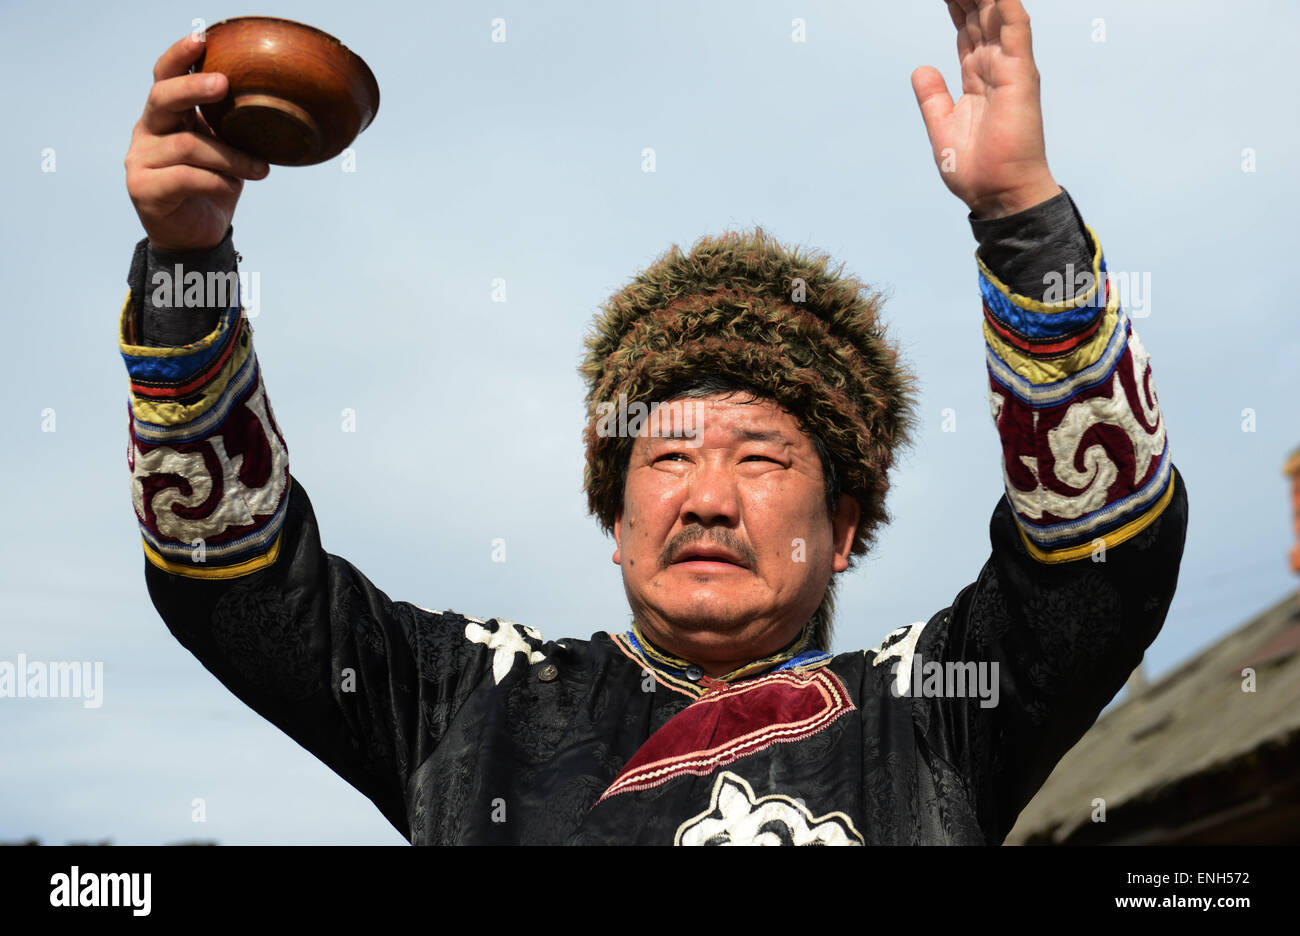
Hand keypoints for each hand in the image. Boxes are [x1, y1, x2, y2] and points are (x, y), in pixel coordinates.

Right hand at [124, 33, 269, 251]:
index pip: (164, 77)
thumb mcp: (226, 151)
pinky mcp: (143, 189)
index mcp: (166, 117)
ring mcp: (140, 160)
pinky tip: (233, 188)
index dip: (179, 57)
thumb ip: (232, 128)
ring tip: (260, 170)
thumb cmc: (213, 187)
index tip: (201, 39)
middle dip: (195, 88)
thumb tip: (273, 102)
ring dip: (231, 156)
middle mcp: (147, 132)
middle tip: (226, 85)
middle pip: (163, 99)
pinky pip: (185, 177)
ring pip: (188, 145)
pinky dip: (216, 181)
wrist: (198, 237)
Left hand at [911, 0, 1060, 218]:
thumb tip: (921, 68)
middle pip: (980, 14)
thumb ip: (932, 96)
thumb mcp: (941, 126)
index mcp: (977, 78)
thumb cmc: (977, 169)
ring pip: (997, 13)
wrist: (997, 194)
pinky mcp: (1020, 74)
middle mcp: (995, 67)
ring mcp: (1009, 68)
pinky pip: (1015, 29)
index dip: (956, 4)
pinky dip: (1008, 4)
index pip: (966, 30)